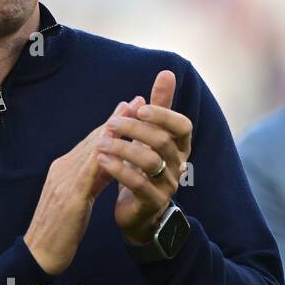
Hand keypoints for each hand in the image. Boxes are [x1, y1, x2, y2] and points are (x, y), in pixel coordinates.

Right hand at [24, 99, 129, 274]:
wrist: (39, 254)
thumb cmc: (59, 231)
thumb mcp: (78, 201)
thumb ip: (91, 182)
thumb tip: (110, 166)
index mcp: (64, 170)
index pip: (91, 143)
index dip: (111, 124)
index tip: (129, 108)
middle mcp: (63, 169)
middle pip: (93, 139)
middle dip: (116, 119)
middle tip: (136, 100)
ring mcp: (64, 180)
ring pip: (92, 148)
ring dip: (113, 128)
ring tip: (131, 111)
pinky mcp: (70, 195)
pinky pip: (90, 169)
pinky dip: (104, 152)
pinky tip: (118, 141)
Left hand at [94, 70, 192, 243]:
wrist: (137, 212)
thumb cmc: (143, 168)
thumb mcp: (150, 135)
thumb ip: (159, 106)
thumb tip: (167, 73)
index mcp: (180, 147)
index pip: (183, 126)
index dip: (164, 114)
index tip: (140, 106)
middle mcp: (178, 165)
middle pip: (163, 141)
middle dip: (135, 128)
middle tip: (111, 123)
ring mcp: (167, 185)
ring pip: (150, 162)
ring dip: (123, 148)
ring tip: (102, 142)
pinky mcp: (152, 202)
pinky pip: (137, 183)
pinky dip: (118, 169)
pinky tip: (101, 160)